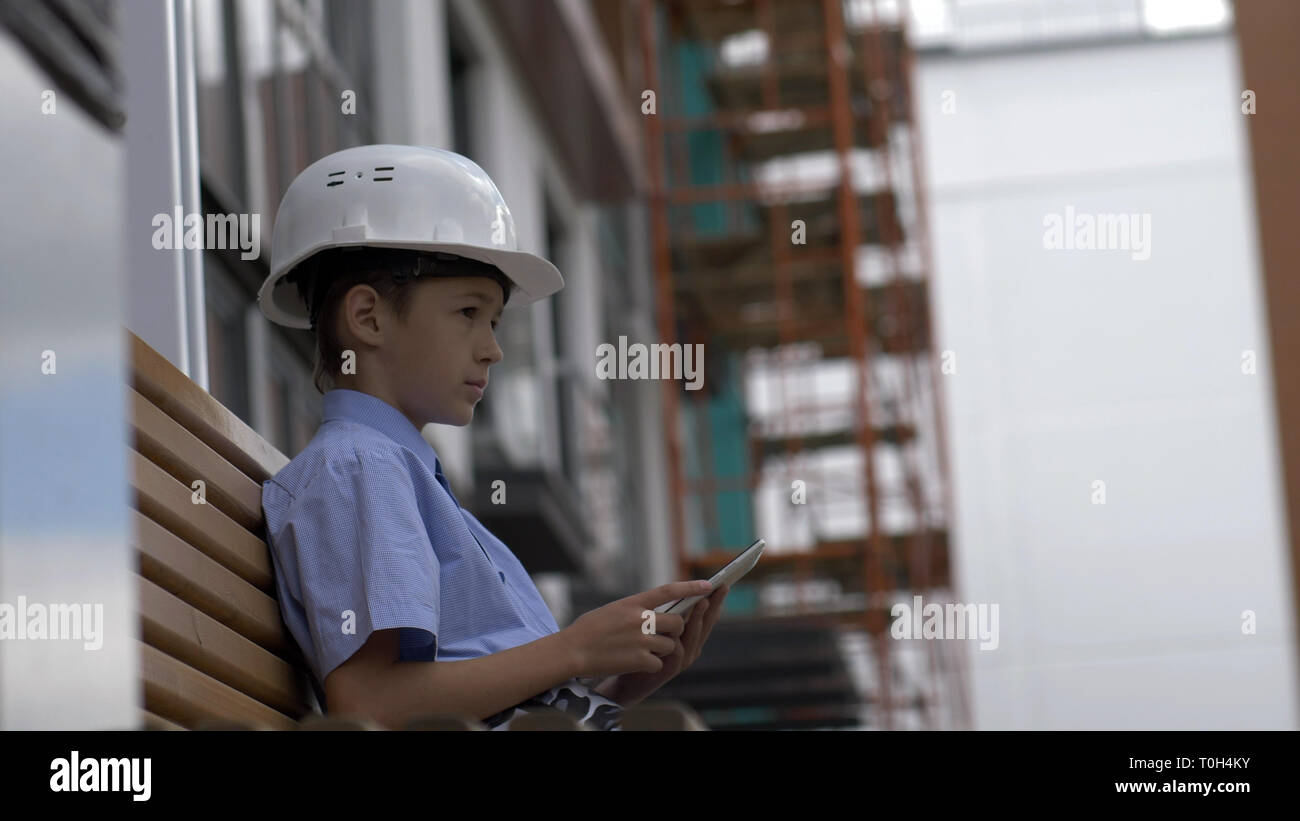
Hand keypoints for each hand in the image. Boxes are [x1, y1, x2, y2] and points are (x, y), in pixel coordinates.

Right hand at [595, 583, 728, 707]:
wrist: (570, 651)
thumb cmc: (587, 630)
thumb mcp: (612, 610)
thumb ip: (636, 609)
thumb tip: (655, 612)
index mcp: (633, 603)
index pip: (669, 591)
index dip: (690, 588)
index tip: (707, 585)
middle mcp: (640, 619)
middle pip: (677, 622)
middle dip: (675, 630)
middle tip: (664, 635)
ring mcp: (641, 640)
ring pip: (670, 645)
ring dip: (662, 650)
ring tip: (641, 651)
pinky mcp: (639, 660)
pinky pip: (658, 663)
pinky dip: (649, 666)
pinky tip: (633, 664)